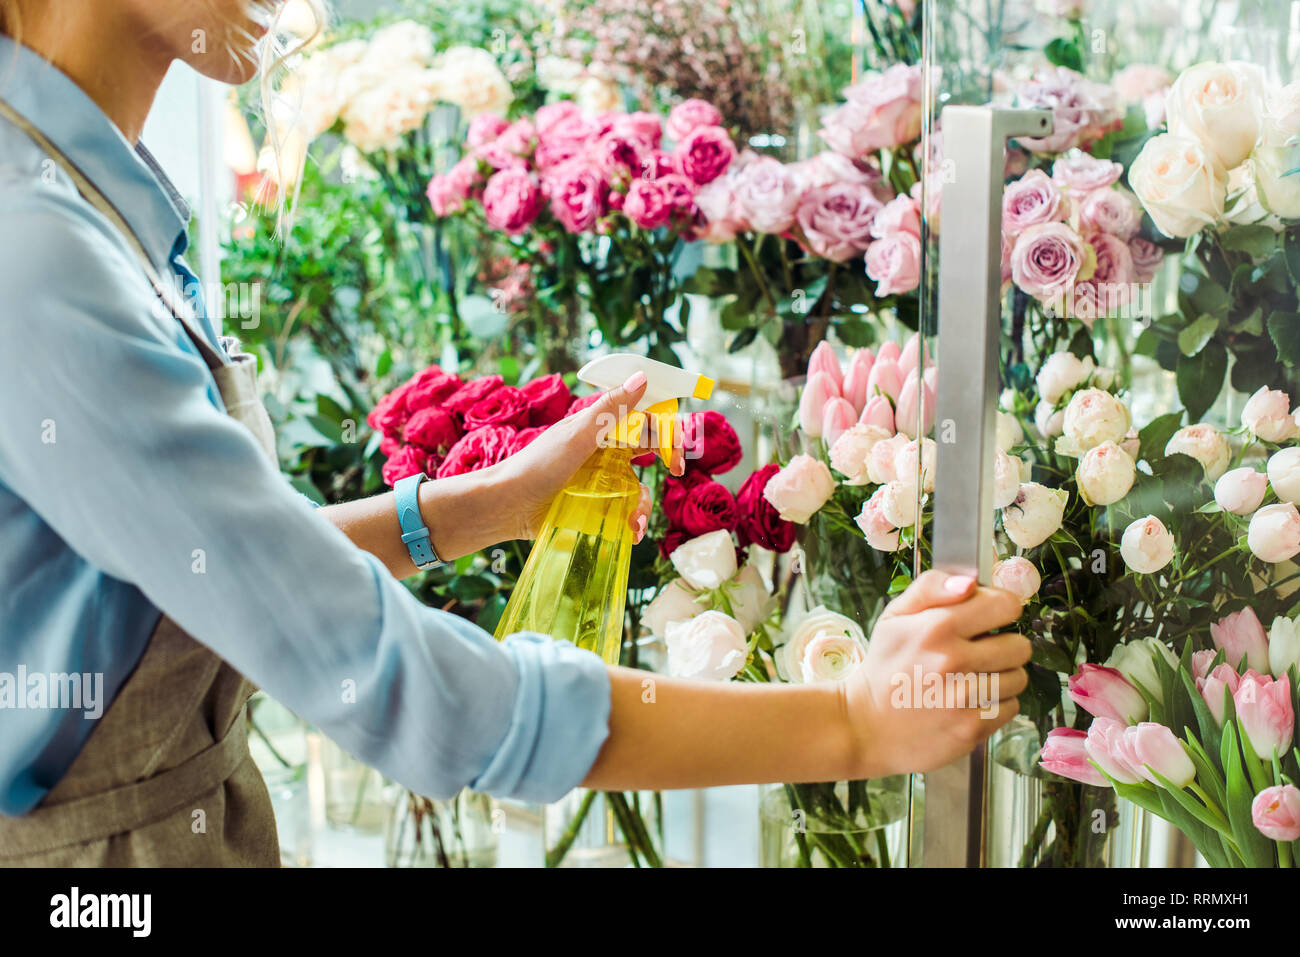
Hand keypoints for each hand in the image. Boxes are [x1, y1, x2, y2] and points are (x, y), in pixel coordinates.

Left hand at [488, 371, 685, 541]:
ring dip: (645, 504)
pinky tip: (630, 533)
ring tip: (636, 522)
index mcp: (600, 429)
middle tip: (676, 472)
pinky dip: (632, 523)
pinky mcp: (595, 508)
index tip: (677, 439)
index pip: (644, 420)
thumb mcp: (577, 435)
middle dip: (668, 460)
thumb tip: (642, 378)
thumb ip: (610, 409)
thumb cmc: (537, 465)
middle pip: (649, 451)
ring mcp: (601, 482)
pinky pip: (624, 513)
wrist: (507, 506)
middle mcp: (604, 453)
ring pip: (639, 488)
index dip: (665, 427)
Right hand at [841, 570, 1030, 778]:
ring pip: (1018, 678)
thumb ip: (931, 587)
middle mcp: (953, 660)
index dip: (1001, 609)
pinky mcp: (971, 728)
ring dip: (1002, 677)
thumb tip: (970, 582)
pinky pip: (1011, 708)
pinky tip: (970, 702)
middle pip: (1020, 646)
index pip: (1005, 605)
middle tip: (981, 653)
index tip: (990, 618)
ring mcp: (964, 697)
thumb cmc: (884, 667)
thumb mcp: (894, 616)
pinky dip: (996, 705)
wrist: (865, 724)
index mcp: (937, 626)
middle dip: (1005, 647)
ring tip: (973, 679)